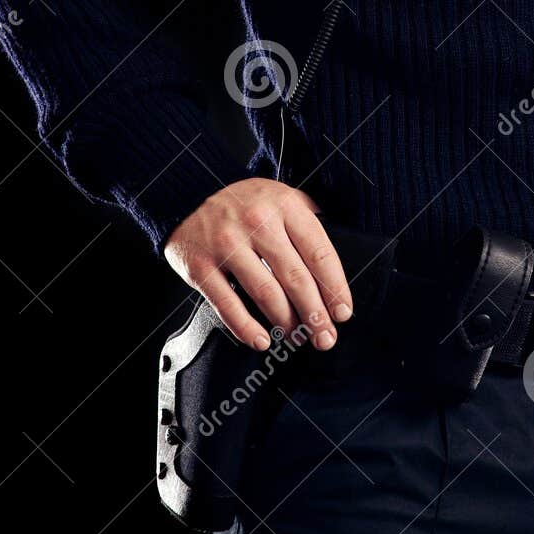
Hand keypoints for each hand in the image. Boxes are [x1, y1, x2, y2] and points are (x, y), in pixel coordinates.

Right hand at [164, 178, 353, 351]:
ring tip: (296, 336)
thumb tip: (334, 273)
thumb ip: (309, 224)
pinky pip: (228, 305)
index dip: (335, 288)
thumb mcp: (282, 198)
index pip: (320, 253)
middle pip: (296, 278)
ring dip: (286, 323)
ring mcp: (227, 243)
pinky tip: (261, 341)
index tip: (343, 313)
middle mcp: (257, 222)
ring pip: (266, 294)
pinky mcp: (201, 266)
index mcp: (285, 205)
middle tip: (325, 337)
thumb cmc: (247, 203)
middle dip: (315, 314)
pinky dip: (246, 328)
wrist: (191, 192)